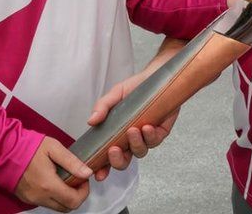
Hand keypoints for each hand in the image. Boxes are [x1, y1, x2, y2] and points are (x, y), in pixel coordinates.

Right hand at [15, 137, 90, 211]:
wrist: (4, 150)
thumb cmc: (27, 146)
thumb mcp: (53, 148)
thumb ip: (72, 162)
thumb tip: (87, 173)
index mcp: (48, 185)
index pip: (74, 200)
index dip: (84, 192)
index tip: (84, 179)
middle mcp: (40, 196)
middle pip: (67, 208)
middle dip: (77, 196)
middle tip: (77, 180)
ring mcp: (32, 199)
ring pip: (57, 207)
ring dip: (65, 197)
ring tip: (65, 179)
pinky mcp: (27, 199)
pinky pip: (46, 203)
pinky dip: (54, 197)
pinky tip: (54, 181)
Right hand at [86, 38, 184, 179]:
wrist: (157, 77)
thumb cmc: (134, 88)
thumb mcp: (115, 94)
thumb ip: (102, 106)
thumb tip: (91, 121)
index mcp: (116, 135)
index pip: (107, 158)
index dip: (103, 168)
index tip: (97, 173)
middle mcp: (130, 140)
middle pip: (124, 161)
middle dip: (118, 160)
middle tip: (114, 149)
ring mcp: (146, 138)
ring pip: (140, 151)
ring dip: (135, 144)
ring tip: (133, 130)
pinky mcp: (160, 132)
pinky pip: (155, 140)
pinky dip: (150, 136)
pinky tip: (147, 127)